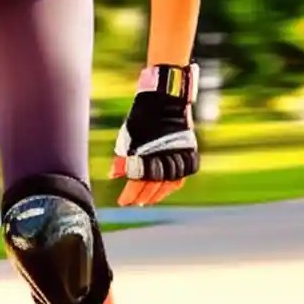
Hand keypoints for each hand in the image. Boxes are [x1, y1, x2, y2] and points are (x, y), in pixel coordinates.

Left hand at [110, 64, 200, 206]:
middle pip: (155, 185)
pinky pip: (186, 172)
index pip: (138, 181)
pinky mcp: (189, 150)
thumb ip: (122, 158)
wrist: (164, 100)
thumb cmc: (141, 118)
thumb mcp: (127, 137)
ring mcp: (179, 154)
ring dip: (160, 193)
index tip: (122, 202)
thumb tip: (114, 175)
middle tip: (134, 202)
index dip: (130, 194)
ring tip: (149, 200)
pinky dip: (176, 183)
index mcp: (147, 153)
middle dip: (143, 196)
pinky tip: (168, 188)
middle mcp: (164, 156)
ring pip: (172, 182)